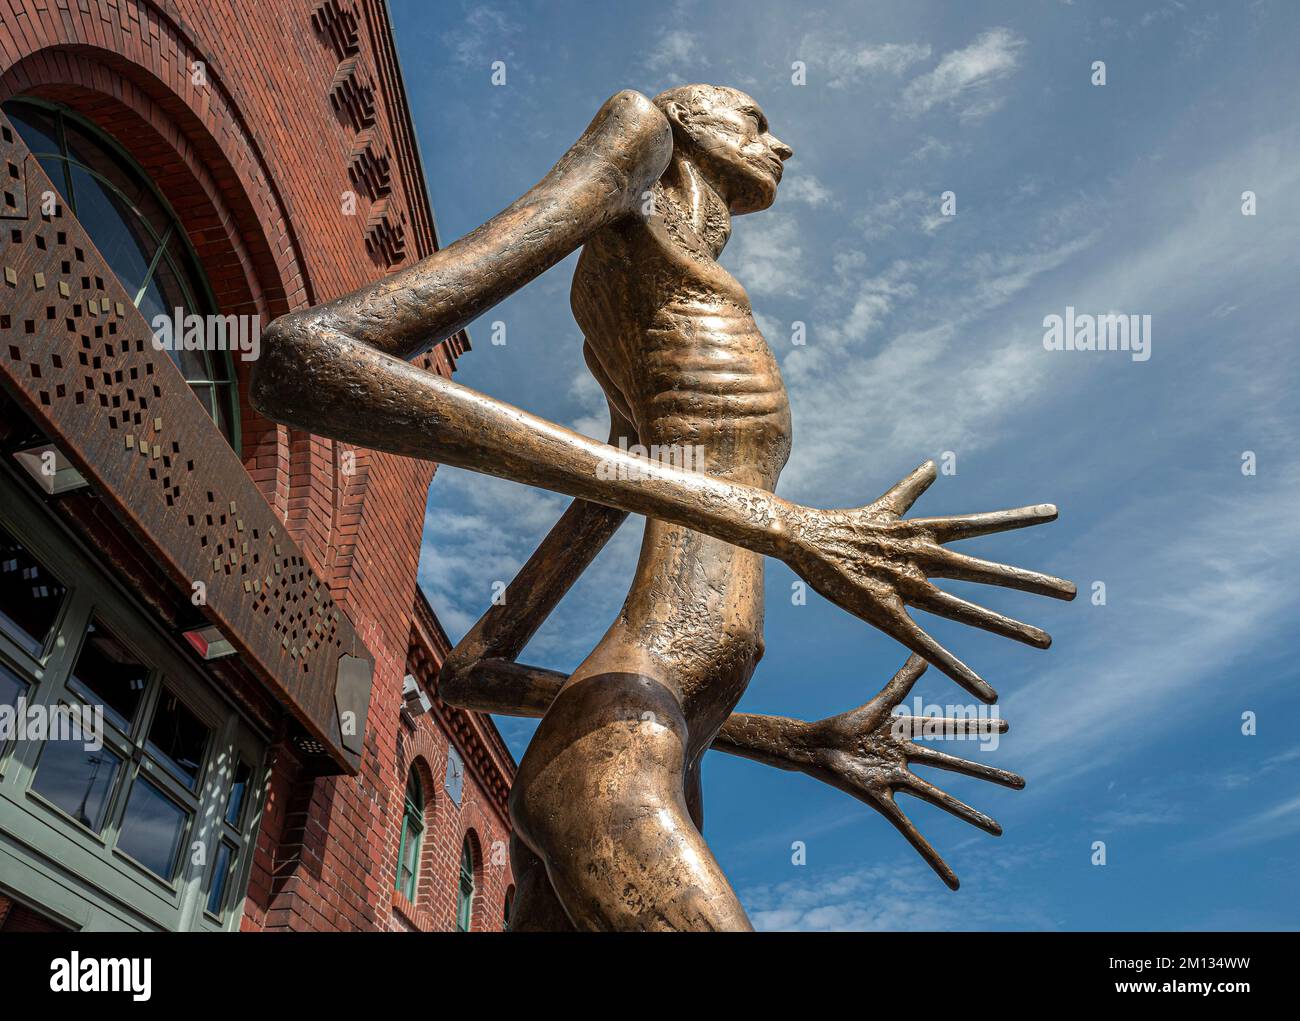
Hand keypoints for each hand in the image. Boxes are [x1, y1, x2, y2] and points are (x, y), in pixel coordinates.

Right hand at [786, 460, 1074, 701]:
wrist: (801, 536)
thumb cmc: (841, 525)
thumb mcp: (885, 505)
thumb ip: (912, 488)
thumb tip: (933, 464)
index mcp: (922, 534)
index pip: (977, 525)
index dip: (1015, 520)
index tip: (1054, 513)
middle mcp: (922, 558)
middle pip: (986, 572)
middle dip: (1029, 582)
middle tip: (1073, 592)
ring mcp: (906, 586)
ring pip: (967, 611)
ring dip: (1008, 627)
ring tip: (1046, 642)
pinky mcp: (886, 614)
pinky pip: (930, 649)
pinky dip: (961, 671)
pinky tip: (987, 690)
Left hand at [803, 654, 1021, 889]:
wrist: (813, 746)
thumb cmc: (844, 726)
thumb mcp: (880, 703)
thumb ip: (903, 681)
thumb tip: (924, 654)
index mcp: (906, 737)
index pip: (948, 729)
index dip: (974, 727)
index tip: (1005, 727)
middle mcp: (906, 761)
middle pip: (954, 767)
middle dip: (987, 775)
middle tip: (1021, 783)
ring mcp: (896, 782)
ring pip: (940, 800)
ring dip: (969, 815)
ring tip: (998, 829)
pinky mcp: (882, 800)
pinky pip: (910, 831)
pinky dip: (930, 854)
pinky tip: (949, 875)